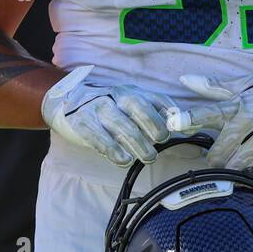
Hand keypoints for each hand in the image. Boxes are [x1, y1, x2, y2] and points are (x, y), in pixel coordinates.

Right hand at [41, 66, 179, 165]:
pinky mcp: (81, 124)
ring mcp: (97, 109)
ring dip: (136, 143)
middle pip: (137, 109)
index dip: (165, 114)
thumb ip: (156, 111)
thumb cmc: (108, 106)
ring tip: (147, 157)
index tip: (175, 130)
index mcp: (129, 91)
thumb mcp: (131, 102)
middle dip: (152, 126)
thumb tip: (186, 124)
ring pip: (120, 125)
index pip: (151, 99)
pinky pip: (98, 137)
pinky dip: (112, 149)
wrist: (66, 101)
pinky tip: (123, 159)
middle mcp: (114, 97)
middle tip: (160, 143)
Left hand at [168, 66, 252, 180]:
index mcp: (239, 107)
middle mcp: (249, 127)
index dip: (188, 119)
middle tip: (213, 160)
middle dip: (212, 159)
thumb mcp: (246, 84)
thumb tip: (185, 79)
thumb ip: (214, 87)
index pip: (208, 114)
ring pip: (236, 167)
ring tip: (230, 168)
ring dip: (230, 170)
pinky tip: (252, 172)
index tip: (172, 124)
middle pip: (220, 152)